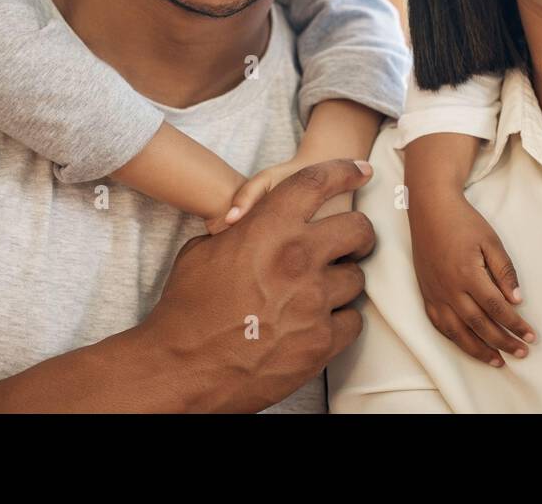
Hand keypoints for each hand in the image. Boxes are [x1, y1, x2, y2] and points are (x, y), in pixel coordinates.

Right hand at [133, 159, 375, 411]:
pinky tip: (318, 321)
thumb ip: (240, 230)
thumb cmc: (186, 309)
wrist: (181, 369)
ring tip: (320, 291)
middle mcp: (299, 258)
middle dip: (358, 233)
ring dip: (342, 281)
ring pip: (357, 278)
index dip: (344, 172)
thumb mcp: (203, 252)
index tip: (360, 172)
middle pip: (357, 229)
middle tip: (350, 242)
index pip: (318, 183)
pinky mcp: (322, 341)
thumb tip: (251, 221)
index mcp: (269, 228)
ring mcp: (314, 301)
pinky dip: (339, 319)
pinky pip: (352, 320)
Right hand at [408, 189, 533, 366]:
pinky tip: (468, 344)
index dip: (516, 325)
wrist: (430, 210)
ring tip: (497, 360)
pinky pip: (439, 324)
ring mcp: (435, 293)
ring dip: (479, 349)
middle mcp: (450, 289)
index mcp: (468, 274)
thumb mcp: (491, 241)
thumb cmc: (463, 222)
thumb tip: (517, 300)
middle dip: (503, 342)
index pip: (497, 308)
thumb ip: (505, 271)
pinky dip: (455, 339)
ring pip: (457, 332)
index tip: (531, 336)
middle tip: (522, 353)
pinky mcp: (426, 293)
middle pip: (480, 325)